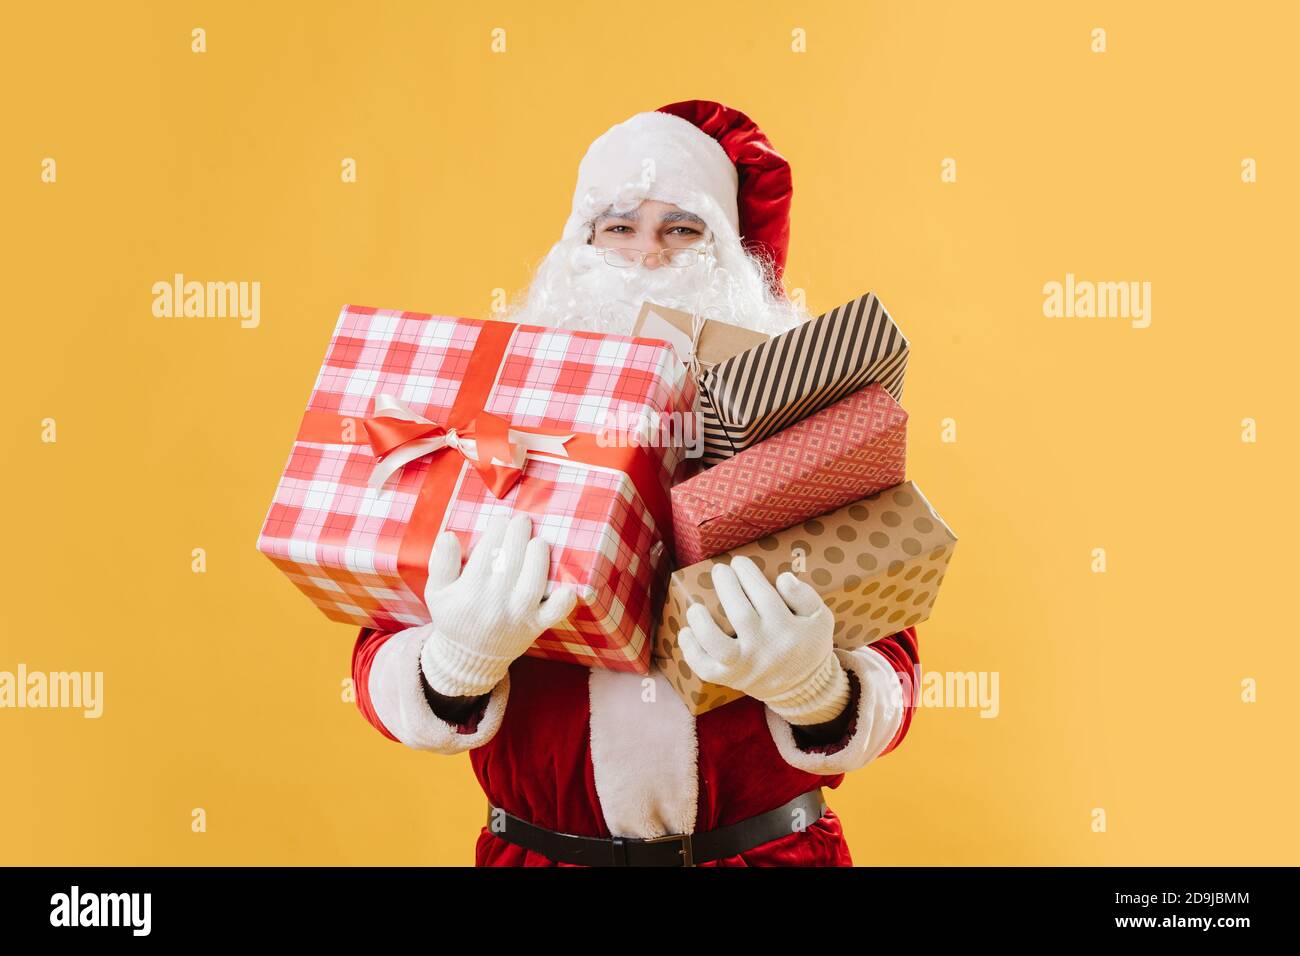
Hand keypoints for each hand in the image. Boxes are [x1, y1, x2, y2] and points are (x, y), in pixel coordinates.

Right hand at [419, 513, 576, 696]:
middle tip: (522, 520)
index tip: (501, 520)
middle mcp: (494, 604)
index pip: (485, 554)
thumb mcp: (436, 592)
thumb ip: (441, 564)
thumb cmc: (454, 617)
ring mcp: (517, 616)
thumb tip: (448, 536)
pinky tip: (568, 587)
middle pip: (509, 564)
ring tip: (539, 542)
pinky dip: (562, 603)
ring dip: (538, 560)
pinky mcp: (534, 626)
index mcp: (469, 592)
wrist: (469, 658)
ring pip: (532, 585)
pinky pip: (552, 615)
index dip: (496, 531)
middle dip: (518, 536)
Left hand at [678, 555, 849, 724]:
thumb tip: (784, 578)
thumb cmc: (807, 643)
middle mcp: (764, 648)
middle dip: (726, 587)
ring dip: (702, 623)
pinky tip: (686, 632)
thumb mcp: (820, 619)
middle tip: (719, 571)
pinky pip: (706, 669)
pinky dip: (691, 652)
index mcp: (787, 629)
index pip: (765, 596)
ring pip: (718, 645)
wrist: (803, 687)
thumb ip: (806, 597)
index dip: (748, 575)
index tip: (739, 562)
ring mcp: (745, 666)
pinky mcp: (730, 679)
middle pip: (740, 614)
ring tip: (696, 606)